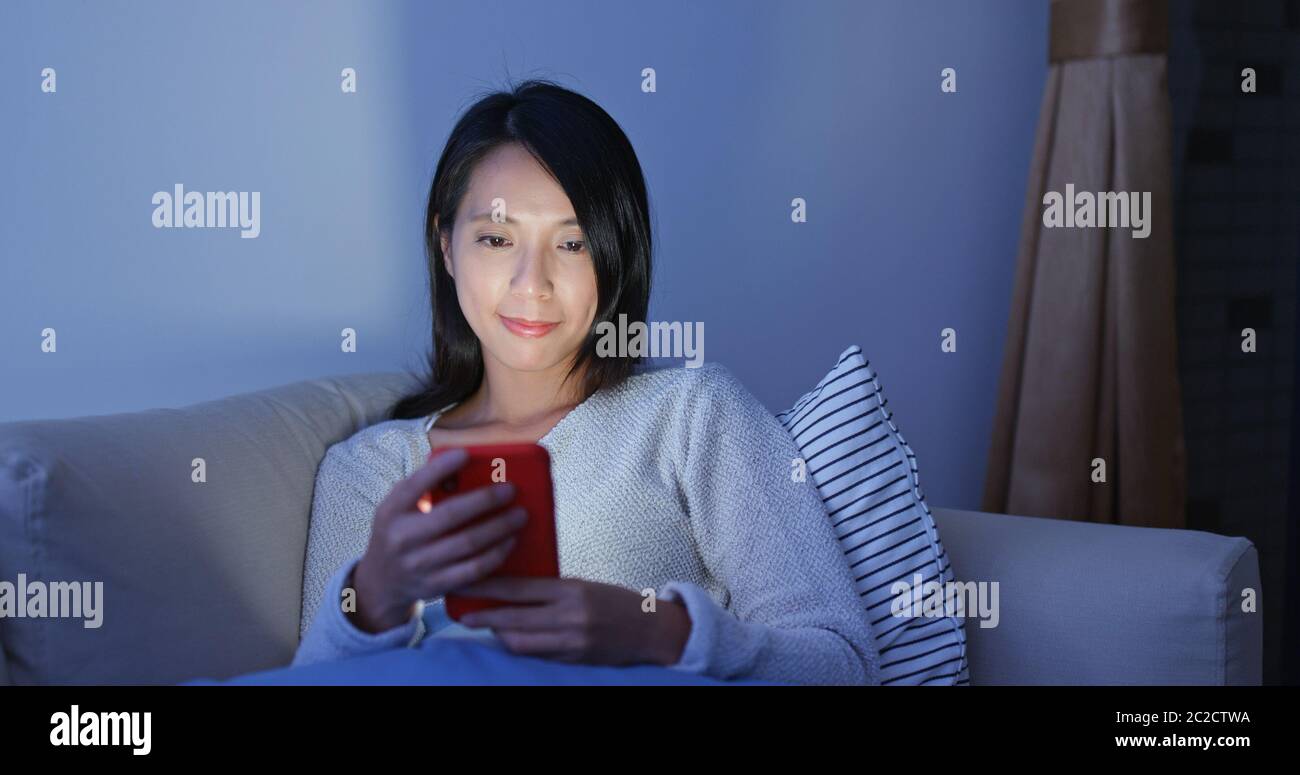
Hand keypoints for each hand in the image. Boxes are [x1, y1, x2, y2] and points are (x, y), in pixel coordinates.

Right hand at [348, 448, 528, 633]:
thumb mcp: (398, 507)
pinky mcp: (436, 585)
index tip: (465, 455)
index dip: (441, 468)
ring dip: (499, 527)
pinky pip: (473, 570)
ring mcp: (419, 564)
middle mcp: (403, 537)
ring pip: (468, 543)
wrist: (382, 583)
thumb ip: (423, 486)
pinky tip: (510, 541)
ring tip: (520, 515)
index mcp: (392, 510)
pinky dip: (496, 554)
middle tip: (511, 490)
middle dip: (486, 500)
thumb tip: (463, 466)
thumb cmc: (399, 531)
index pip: (416, 485)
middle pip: (451, 515)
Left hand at [452, 577, 692, 666]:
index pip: (520, 588)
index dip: (489, 588)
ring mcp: (571, 642)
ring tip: (486, 625)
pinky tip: (510, 639)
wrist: (649, 629)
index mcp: (571, 590)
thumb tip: (511, 590)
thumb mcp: (583, 585)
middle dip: (485, 616)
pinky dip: (520, 646)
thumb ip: (550, 590)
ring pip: (521, 641)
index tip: (467, 585)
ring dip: (500, 634)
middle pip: (514, 618)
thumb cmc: (614, 601)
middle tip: (463, 614)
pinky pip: (536, 655)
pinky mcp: (573, 661)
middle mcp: (569, 617)